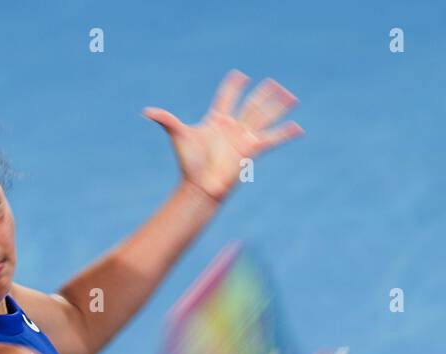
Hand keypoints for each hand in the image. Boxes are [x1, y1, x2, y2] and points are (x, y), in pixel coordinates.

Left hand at [142, 69, 303, 202]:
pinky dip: (285, 134)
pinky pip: (272, 139)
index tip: (240, 75)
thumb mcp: (179, 135)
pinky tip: (299, 128)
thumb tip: (147, 111)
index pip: (228, 97)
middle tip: (274, 83)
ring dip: (278, 106)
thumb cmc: (189, 163)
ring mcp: (244, 138)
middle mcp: (233, 127)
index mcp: (217, 120)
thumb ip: (167, 120)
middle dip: (264, 94)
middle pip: (252, 105)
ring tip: (292, 96)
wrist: (200, 187)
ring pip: (264, 117)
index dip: (233, 86)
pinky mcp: (252, 150)